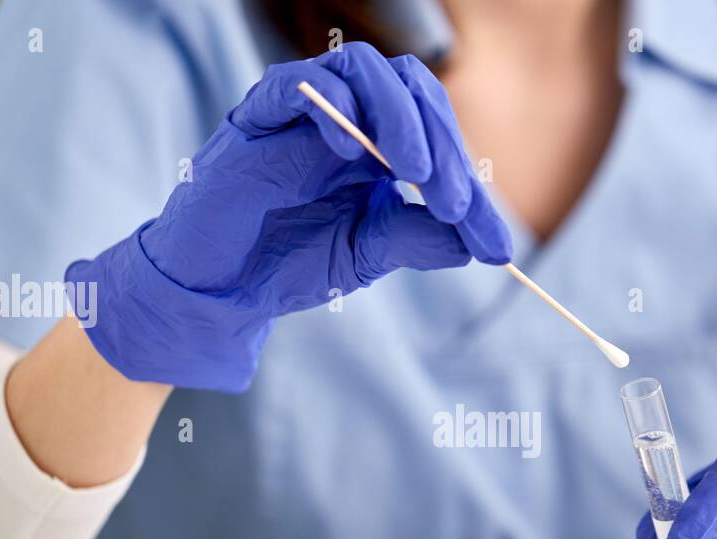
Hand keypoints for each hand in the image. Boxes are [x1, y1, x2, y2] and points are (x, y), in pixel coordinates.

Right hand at [66, 43, 511, 391]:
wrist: (221, 289)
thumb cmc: (290, 264)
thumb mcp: (368, 253)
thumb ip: (421, 237)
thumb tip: (479, 242)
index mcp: (379, 145)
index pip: (436, 135)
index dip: (468, 183)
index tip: (494, 245)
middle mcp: (348, 118)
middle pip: (411, 90)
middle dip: (443, 147)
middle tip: (456, 203)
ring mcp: (303, 112)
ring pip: (363, 71)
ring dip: (399, 117)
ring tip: (415, 173)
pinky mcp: (257, 117)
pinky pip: (293, 85)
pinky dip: (329, 107)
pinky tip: (351, 151)